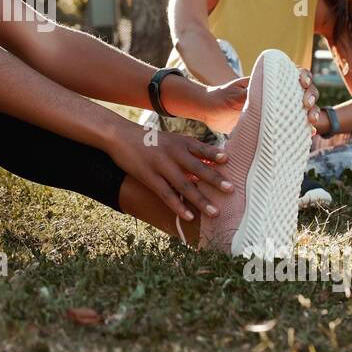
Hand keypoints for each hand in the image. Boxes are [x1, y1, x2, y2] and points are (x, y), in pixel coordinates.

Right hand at [105, 122, 233, 225]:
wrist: (119, 135)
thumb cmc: (147, 139)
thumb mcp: (169, 139)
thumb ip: (187, 149)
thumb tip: (208, 161)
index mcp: (179, 142)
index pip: (201, 148)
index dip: (214, 154)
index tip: (228, 160)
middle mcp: (173, 153)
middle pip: (198, 168)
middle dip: (215, 180)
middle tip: (231, 190)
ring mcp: (161, 165)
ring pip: (185, 185)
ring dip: (201, 200)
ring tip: (215, 212)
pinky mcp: (149, 177)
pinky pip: (167, 194)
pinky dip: (179, 206)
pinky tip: (189, 216)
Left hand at [199, 70, 319, 133]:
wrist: (210, 112)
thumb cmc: (221, 97)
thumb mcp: (235, 95)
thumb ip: (250, 95)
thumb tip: (267, 97)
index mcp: (269, 80)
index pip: (294, 73)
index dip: (304, 76)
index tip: (302, 83)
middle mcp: (277, 93)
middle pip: (305, 90)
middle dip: (311, 96)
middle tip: (306, 106)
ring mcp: (277, 108)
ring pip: (303, 108)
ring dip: (312, 112)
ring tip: (311, 122)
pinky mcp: (274, 122)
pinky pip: (293, 124)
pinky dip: (303, 128)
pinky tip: (309, 134)